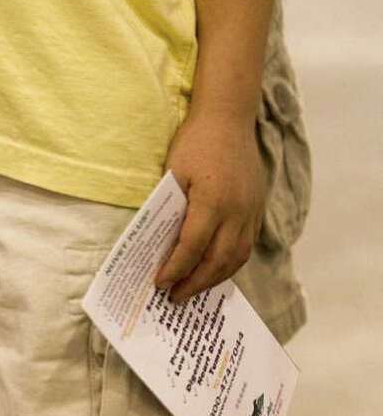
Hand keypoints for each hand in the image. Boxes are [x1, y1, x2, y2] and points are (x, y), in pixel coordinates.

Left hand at [154, 111, 263, 304]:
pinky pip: (247, 246)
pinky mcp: (258, 208)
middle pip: (218, 260)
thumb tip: (157, 243)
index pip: (193, 247)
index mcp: (212, 201)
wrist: (229, 118)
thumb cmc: (195, 141)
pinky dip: (230, 263)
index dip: (176, 269)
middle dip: (195, 283)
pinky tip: (214, 269)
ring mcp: (251, 211)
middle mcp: (237, 211)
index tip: (160, 283)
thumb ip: (169, 207)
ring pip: (238, 257)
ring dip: (215, 278)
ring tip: (193, 288)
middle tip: (175, 297)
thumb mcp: (173, 171)